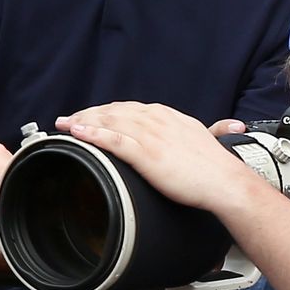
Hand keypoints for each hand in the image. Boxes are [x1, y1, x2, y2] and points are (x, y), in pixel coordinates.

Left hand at [56, 102, 250, 211]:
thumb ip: (190, 132)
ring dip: (84, 121)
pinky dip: (93, 134)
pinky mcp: (146, 154)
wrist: (224, 181)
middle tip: (69, 119)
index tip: (92, 115)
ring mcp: (151, 136)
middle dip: (89, 114)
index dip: (107, 110)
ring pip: (110, 122)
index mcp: (168, 116)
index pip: (130, 108)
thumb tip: (197, 130)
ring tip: (65, 124)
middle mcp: (157, 120)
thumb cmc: (214, 166)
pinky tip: (78, 133)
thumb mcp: (202, 139)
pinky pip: (114, 140)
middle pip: (115, 111)